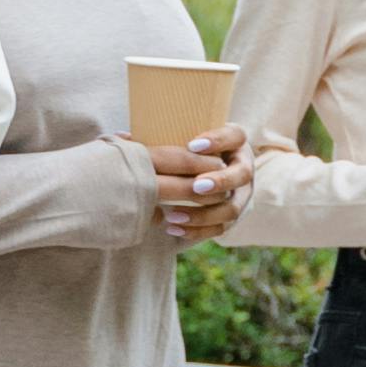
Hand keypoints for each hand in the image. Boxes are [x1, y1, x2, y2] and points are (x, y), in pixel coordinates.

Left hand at [146, 121, 254, 241]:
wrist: (210, 167)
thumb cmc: (191, 148)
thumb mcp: (185, 135)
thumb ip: (162, 136)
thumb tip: (121, 137)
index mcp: (235, 141)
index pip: (234, 135)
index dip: (217, 141)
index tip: (192, 145)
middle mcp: (244, 167)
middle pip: (241, 175)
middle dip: (219, 182)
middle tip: (195, 187)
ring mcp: (242, 194)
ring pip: (231, 208)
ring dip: (203, 214)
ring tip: (172, 215)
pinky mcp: (232, 215)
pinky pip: (220, 228)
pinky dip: (197, 231)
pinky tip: (172, 228)